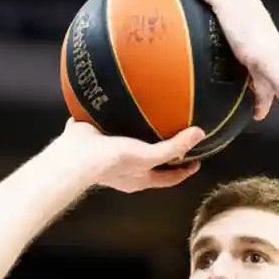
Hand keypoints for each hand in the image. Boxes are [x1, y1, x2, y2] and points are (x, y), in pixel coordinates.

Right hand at [58, 120, 204, 192]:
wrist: (78, 156)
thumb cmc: (114, 162)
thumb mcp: (149, 156)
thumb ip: (174, 147)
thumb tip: (200, 134)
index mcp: (140, 178)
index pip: (169, 178)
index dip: (185, 171)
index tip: (197, 160)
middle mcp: (125, 168)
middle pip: (150, 161)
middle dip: (163, 152)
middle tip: (177, 136)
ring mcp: (108, 153)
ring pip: (128, 143)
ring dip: (137, 132)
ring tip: (148, 114)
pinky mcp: (94, 138)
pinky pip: (107, 125)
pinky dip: (113, 116)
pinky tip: (119, 100)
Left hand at [183, 0, 278, 120]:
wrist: (270, 58)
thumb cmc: (271, 67)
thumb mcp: (264, 81)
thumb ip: (260, 97)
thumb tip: (259, 116)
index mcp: (257, 15)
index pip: (245, 0)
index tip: (229, 0)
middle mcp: (247, 4)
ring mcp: (236, 3)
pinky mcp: (224, 7)